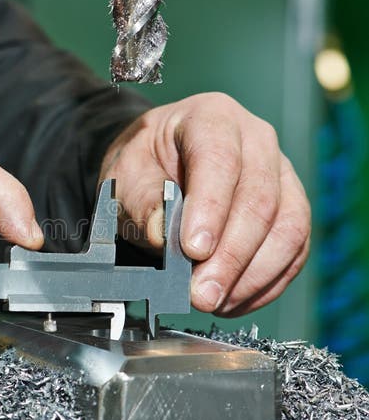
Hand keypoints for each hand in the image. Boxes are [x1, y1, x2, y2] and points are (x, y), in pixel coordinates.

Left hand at [100, 93, 310, 315]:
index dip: (210, 207)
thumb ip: (141, 203)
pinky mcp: (293, 210)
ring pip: (287, 228)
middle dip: (231, 255)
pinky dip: (265, 283)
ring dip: (252, 276)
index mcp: (211, 117)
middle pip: (260, 199)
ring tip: (215, 301)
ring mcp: (281, 175)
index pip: (220, 159)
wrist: (159, 165)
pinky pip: (294, 251)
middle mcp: (257, 140)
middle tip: (201, 293)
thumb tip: (162, 236)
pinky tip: (233, 299)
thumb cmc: (145, 165)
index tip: (192, 249)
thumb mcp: (125, 176)